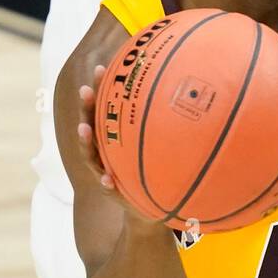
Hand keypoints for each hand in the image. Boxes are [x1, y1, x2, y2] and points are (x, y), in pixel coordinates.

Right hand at [76, 64, 160, 226]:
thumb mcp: (163, 149)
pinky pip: (108, 187)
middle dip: (87, 109)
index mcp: (116, 139)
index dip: (102, 90)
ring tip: (83, 129)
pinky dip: (106, 183)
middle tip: (85, 90)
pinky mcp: (114, 192)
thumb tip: (194, 93)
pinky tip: (107, 179)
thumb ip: (168, 127)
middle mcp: (106, 153)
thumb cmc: (159, 172)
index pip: (106, 111)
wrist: (153, 209)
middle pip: (92, 127)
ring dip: (86, 142)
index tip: (102, 69)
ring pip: (91, 156)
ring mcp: (106, 171)